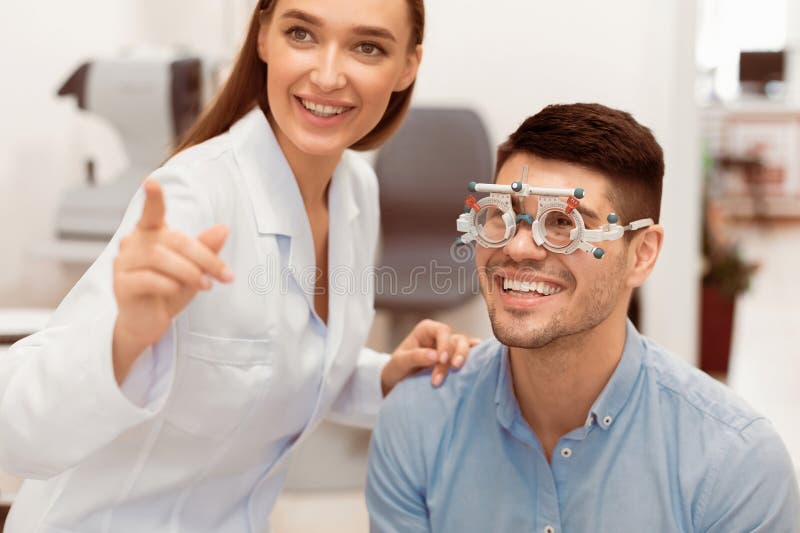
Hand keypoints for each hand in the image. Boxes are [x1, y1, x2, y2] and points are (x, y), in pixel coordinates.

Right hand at [112, 179, 232, 383]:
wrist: (149, 323)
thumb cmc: (171, 289)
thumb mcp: (194, 269)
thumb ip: (205, 249)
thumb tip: (223, 228)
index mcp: (151, 233)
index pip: (151, 212)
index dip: (153, 198)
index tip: (151, 181)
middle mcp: (134, 243)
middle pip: (174, 241)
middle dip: (205, 257)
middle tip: (225, 275)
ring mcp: (123, 263)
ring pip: (160, 258)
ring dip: (189, 272)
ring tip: (205, 285)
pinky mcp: (120, 284)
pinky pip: (147, 279)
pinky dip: (168, 284)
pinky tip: (176, 290)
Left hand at [381, 319, 480, 395]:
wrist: (398, 381)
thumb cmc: (397, 368)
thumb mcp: (400, 362)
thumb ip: (415, 357)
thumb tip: (434, 356)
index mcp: (426, 329)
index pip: (442, 331)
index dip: (445, 344)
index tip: (442, 360)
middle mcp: (440, 336)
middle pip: (457, 339)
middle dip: (457, 353)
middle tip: (453, 368)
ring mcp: (450, 347)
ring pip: (465, 346)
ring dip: (464, 358)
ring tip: (459, 369)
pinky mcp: (455, 359)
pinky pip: (470, 355)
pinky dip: (475, 358)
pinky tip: (480, 363)